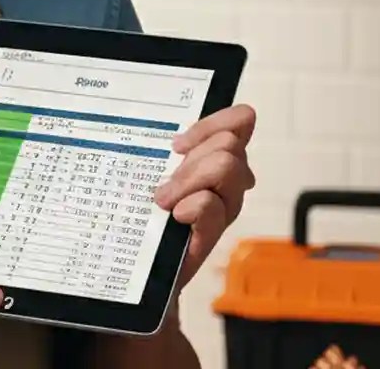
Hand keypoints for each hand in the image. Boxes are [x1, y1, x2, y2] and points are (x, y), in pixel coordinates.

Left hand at [153, 104, 256, 287]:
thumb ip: (174, 149)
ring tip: (165, 201)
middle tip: (165, 186)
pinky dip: (191, 206)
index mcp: (218, 156)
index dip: (211, 125)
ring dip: (188, 180)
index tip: (178, 146)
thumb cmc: (148, 208)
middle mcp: (230, 179)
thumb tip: (177, 138)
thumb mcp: (157, 166)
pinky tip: (176, 217)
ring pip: (225, 166)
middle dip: (191, 161)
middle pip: (228, 145)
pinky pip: (212, 204)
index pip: (241, 120)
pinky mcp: (214, 233)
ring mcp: (226, 206)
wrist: (138, 258)